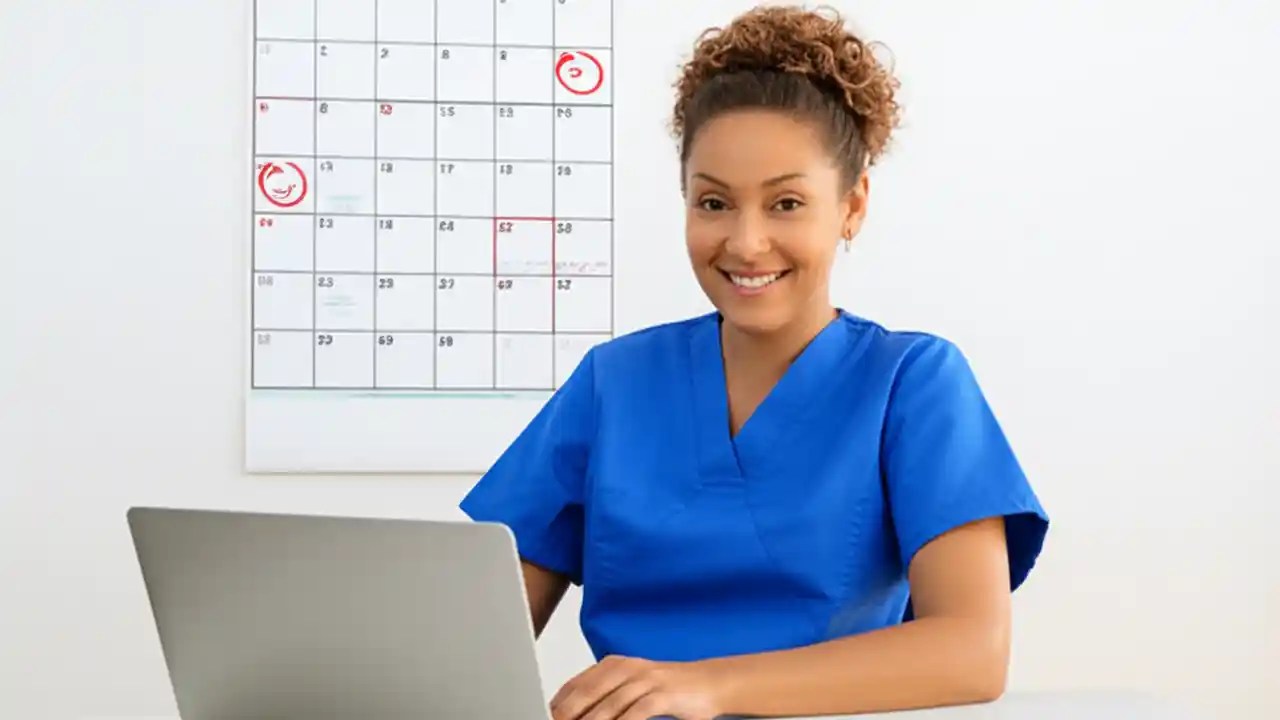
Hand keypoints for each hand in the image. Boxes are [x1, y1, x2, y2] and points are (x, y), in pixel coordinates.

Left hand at [549, 655, 726, 719]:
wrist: (710, 683)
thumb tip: (572, 715)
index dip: (556, 706)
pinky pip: (636, 713)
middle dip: (566, 716)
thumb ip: (603, 700)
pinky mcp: (662, 693)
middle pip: (585, 696)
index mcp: (612, 665)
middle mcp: (625, 668)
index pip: (574, 687)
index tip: (542, 716)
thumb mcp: (630, 691)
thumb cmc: (668, 691)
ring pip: (607, 707)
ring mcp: (644, 679)